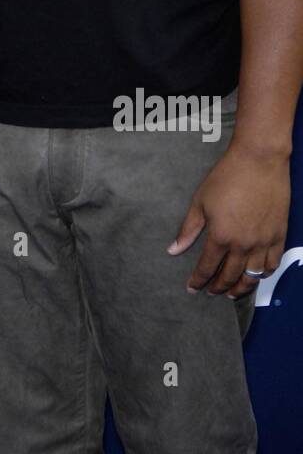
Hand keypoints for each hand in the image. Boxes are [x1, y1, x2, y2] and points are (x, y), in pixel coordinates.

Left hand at [167, 145, 290, 297]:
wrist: (259, 160)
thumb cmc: (227, 177)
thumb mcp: (200, 201)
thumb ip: (188, 229)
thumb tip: (173, 250)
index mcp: (221, 236)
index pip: (207, 267)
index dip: (198, 281)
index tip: (192, 288)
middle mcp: (243, 244)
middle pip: (230, 276)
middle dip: (218, 287)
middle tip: (211, 292)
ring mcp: (263, 242)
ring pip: (252, 276)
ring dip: (241, 288)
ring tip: (232, 292)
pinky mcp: (279, 235)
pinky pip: (272, 264)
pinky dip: (264, 274)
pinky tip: (256, 275)